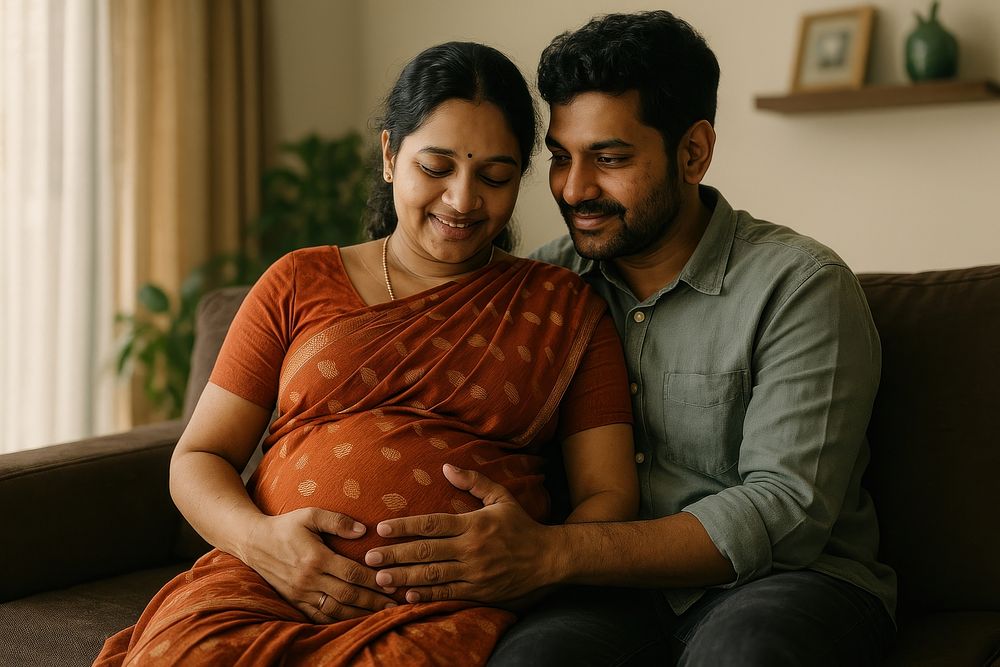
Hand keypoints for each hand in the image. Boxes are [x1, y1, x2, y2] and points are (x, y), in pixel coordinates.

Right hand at [242, 508, 397, 621]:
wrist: (253, 542)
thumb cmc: (286, 525)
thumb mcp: (310, 514)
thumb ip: (337, 521)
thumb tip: (363, 531)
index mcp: (315, 557)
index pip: (351, 573)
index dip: (374, 579)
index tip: (391, 582)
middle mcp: (308, 579)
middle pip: (347, 594)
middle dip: (372, 600)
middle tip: (392, 603)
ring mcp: (300, 593)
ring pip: (335, 609)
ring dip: (359, 613)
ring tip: (379, 614)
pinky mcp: (294, 601)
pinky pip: (318, 617)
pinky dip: (337, 621)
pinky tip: (354, 620)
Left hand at [363, 464, 554, 603]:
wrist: (548, 559)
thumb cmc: (521, 526)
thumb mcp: (501, 498)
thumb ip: (474, 482)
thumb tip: (447, 467)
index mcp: (474, 524)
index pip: (432, 524)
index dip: (405, 526)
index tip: (381, 528)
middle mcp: (471, 549)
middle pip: (426, 552)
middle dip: (395, 555)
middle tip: (370, 558)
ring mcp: (475, 572)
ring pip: (433, 575)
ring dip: (404, 577)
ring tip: (380, 578)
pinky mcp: (480, 591)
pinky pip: (449, 594)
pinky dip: (427, 595)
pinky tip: (408, 595)